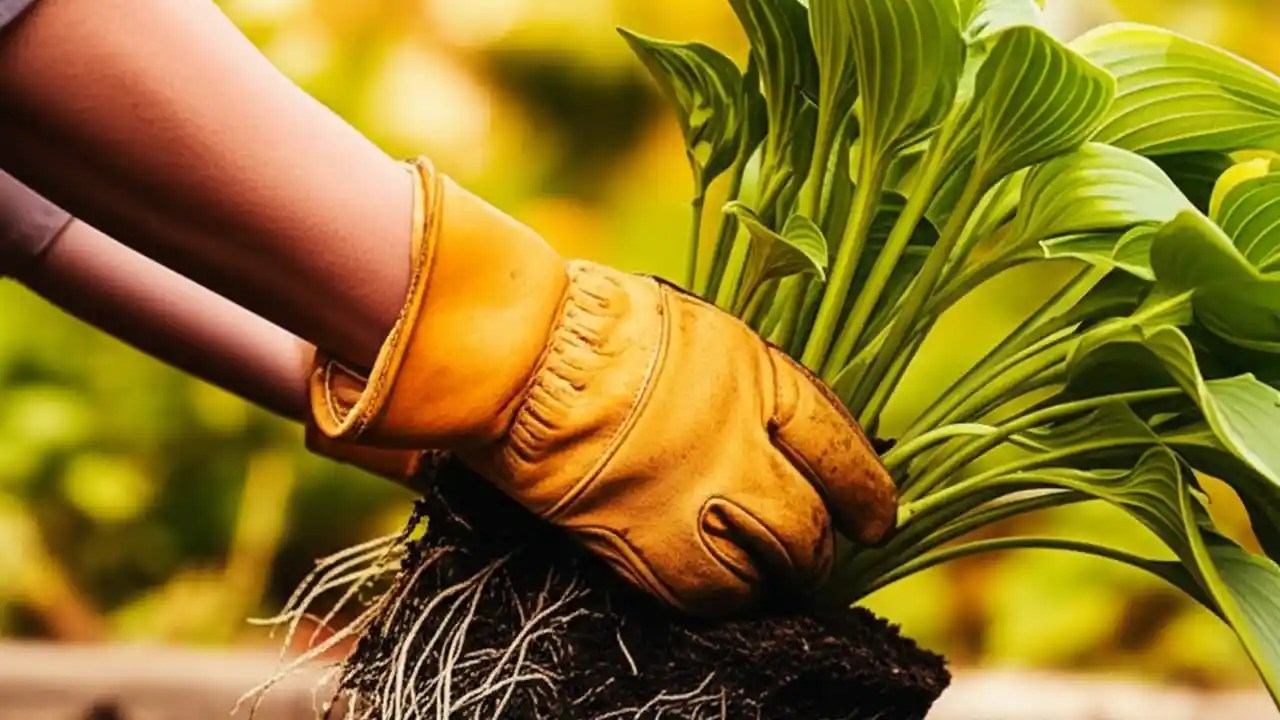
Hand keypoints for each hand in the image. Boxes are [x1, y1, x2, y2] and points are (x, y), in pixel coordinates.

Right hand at [310, 158, 896, 614]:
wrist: (525, 354)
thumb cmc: (608, 325)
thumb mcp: (706, 335)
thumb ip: (757, 388)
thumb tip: (791, 440)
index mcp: (758, 381)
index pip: (840, 452)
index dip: (866, 493)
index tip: (876, 518)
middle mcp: (736, 448)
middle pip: (807, 528)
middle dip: (816, 548)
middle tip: (810, 552)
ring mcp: (687, 500)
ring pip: (759, 575)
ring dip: (767, 579)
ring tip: (759, 573)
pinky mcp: (637, 541)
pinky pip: (696, 596)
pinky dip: (712, 596)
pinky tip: (709, 581)